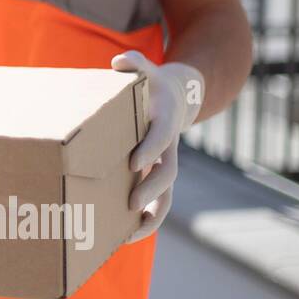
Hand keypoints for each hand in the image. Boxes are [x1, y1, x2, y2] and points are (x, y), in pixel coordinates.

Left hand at [110, 50, 203, 242]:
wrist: (178, 96)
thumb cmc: (153, 84)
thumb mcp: (146, 69)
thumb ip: (134, 63)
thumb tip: (120, 61)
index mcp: (164, 123)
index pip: (159, 139)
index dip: (150, 150)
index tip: (134, 162)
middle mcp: (168, 148)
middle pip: (167, 174)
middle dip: (150, 190)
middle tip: (132, 204)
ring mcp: (165, 164)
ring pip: (166, 197)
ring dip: (152, 218)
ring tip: (129, 236)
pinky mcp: (156, 175)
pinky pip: (157, 202)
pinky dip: (145, 221)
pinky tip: (123, 236)